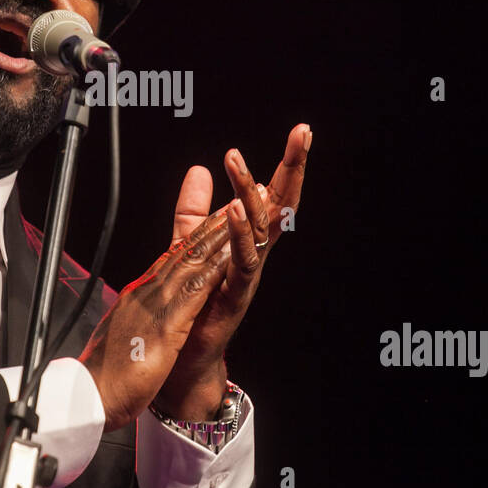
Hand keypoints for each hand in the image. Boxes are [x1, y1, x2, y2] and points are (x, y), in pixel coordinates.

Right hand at [78, 208, 236, 431]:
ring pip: (191, 261)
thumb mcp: (124, 337)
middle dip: (211, 224)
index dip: (195, 236)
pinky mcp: (165, 324)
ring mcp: (155, 305)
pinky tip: (229, 255)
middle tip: (235, 199)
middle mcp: (146, 293)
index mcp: (138, 297)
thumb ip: (133, 320)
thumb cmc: (104, 376)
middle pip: (183, 251)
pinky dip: (213, 268)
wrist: (88, 397)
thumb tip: (137, 313)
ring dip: (218, 236)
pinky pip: (194, 290)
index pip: (171, 259)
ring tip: (240, 212)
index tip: (214, 217)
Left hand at [153, 123, 311, 419]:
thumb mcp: (191, 243)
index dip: (288, 164)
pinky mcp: (235, 295)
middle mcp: (257, 253)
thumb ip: (194, 209)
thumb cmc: (194, 300)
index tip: (301, 130)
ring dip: (254, 195)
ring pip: (263, 229)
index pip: (273, 193)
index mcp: (250, 238)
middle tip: (303, 134)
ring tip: (243, 165)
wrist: (184, 358)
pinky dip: (240, 235)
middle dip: (293, 168)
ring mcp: (249, 274)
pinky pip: (243, 261)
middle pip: (281, 205)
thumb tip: (199, 168)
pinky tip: (233, 211)